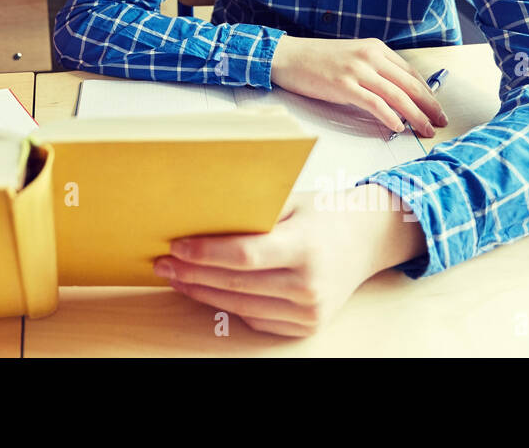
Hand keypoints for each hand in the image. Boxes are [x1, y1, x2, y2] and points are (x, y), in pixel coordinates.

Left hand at [152, 185, 425, 336]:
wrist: (365, 241)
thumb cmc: (322, 214)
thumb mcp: (291, 201)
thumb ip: (251, 209)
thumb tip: (199, 211)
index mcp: (305, 246)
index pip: (244, 255)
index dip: (205, 253)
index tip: (176, 245)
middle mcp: (308, 284)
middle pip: (236, 284)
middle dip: (192, 273)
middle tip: (163, 262)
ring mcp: (309, 311)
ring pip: (240, 306)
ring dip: (201, 292)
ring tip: (176, 277)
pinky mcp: (306, 326)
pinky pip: (255, 319)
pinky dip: (226, 306)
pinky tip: (205, 290)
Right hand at [271, 36, 446, 137]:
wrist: (287, 56)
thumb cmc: (316, 59)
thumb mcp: (351, 56)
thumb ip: (373, 69)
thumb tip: (394, 92)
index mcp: (375, 48)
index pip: (410, 72)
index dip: (427, 92)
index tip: (435, 107)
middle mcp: (370, 57)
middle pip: (409, 85)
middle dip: (429, 106)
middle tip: (440, 122)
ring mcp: (357, 71)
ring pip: (397, 96)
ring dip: (416, 116)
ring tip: (425, 129)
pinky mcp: (344, 86)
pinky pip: (375, 104)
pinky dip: (390, 117)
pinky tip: (398, 127)